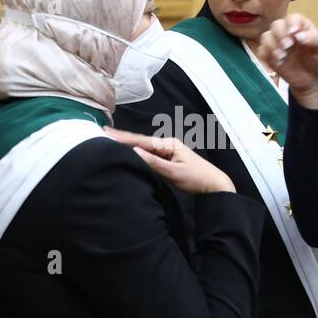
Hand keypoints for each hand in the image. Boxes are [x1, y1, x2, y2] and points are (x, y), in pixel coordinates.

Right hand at [103, 127, 234, 194]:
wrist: (213, 185)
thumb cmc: (196, 178)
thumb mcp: (173, 172)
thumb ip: (153, 162)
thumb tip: (134, 151)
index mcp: (168, 144)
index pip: (141, 140)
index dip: (123, 137)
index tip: (107, 133)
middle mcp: (167, 144)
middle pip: (141, 141)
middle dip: (123, 138)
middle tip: (103, 133)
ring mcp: (167, 151)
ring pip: (144, 148)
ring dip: (129, 145)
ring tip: (110, 141)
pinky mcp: (168, 159)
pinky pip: (149, 154)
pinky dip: (137, 153)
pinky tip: (128, 152)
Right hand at [256, 14, 317, 107]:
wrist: (314, 80)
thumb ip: (314, 39)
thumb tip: (298, 35)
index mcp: (302, 27)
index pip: (293, 18)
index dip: (291, 23)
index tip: (294, 33)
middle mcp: (287, 32)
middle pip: (276, 25)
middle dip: (280, 34)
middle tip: (288, 46)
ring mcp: (278, 44)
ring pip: (266, 36)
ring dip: (271, 45)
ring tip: (282, 57)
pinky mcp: (270, 56)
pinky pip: (261, 51)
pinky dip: (266, 55)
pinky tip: (277, 62)